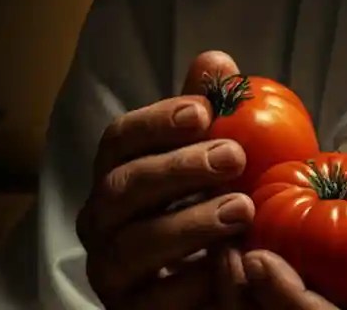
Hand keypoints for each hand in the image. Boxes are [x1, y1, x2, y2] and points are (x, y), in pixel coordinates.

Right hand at [76, 52, 256, 307]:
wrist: (210, 288)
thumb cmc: (209, 209)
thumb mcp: (216, 159)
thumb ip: (212, 112)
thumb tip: (215, 61)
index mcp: (118, 174)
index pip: (119, 140)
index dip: (157, 121)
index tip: (204, 111)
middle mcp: (103, 221)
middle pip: (123, 187)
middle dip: (178, 168)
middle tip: (234, 156)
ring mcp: (112, 270)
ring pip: (134, 244)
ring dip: (190, 224)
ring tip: (242, 209)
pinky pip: (154, 299)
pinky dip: (193, 281)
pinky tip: (230, 264)